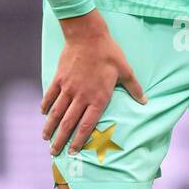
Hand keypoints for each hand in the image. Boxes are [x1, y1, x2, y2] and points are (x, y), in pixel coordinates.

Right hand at [41, 9, 146, 155]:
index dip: (79, 140)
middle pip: (68, 123)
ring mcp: (68, 88)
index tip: (73, 151)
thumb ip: (134, 88)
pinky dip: (46, 106)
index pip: (87, 125)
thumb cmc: (109, 52)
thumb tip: (145, 101)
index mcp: (98, 98)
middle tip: (54, 153)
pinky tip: (43, 114)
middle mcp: (81, 97)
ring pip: (56, 113)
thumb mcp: (125, 70)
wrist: (87, 35)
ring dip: (50, 127)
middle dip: (61, 140)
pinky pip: (50, 96)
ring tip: (46, 138)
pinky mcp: (59, 79)